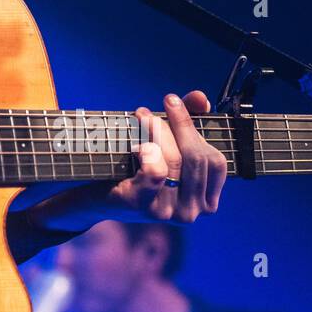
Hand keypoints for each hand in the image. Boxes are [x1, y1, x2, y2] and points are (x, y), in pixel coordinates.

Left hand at [26, 90, 227, 230]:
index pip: (215, 162)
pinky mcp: (143, 207)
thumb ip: (188, 122)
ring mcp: (169, 214)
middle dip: (180, 123)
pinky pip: (156, 172)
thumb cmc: (137, 167)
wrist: (96, 196)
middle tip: (166, 101)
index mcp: (206, 202)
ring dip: (158, 130)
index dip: (196, 129)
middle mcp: (191, 213)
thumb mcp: (166, 145)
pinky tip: (136, 144)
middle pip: (195, 158)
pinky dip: (148, 151)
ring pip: (174, 161)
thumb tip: (201, 98)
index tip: (175, 102)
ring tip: (143, 115)